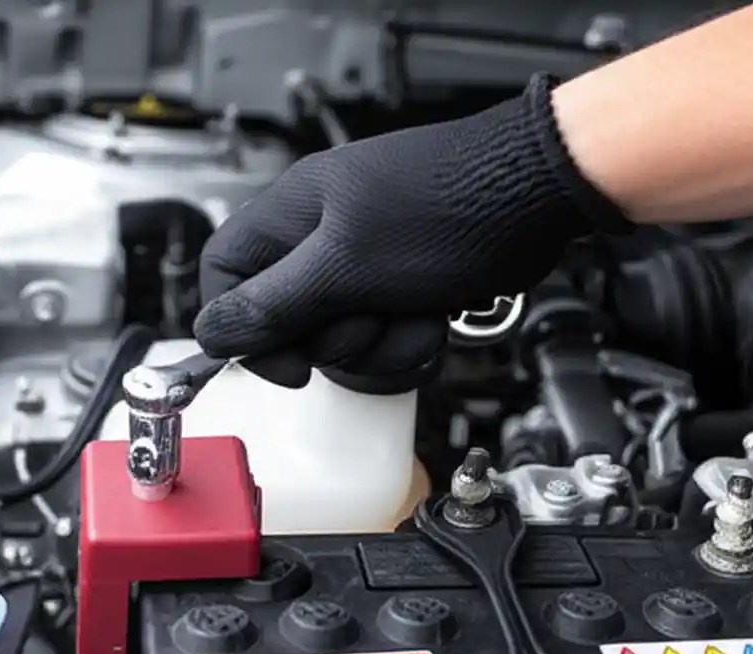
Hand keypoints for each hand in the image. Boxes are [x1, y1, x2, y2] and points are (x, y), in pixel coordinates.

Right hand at [193, 74, 628, 387]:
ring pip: (341, 337)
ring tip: (411, 311)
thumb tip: (213, 331)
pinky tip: (435, 315)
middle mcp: (322, 237)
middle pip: (286, 320)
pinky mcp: (404, 284)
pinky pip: (385, 335)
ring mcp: (365, 262)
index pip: (225, 276)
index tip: (287, 359)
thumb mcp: (345, 267)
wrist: (539, 195)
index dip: (242, 327)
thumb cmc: (447, 208)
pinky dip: (411, 337)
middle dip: (332, 340)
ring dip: (380, 343)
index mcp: (291, 215)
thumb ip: (273, 304)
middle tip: (366, 321)